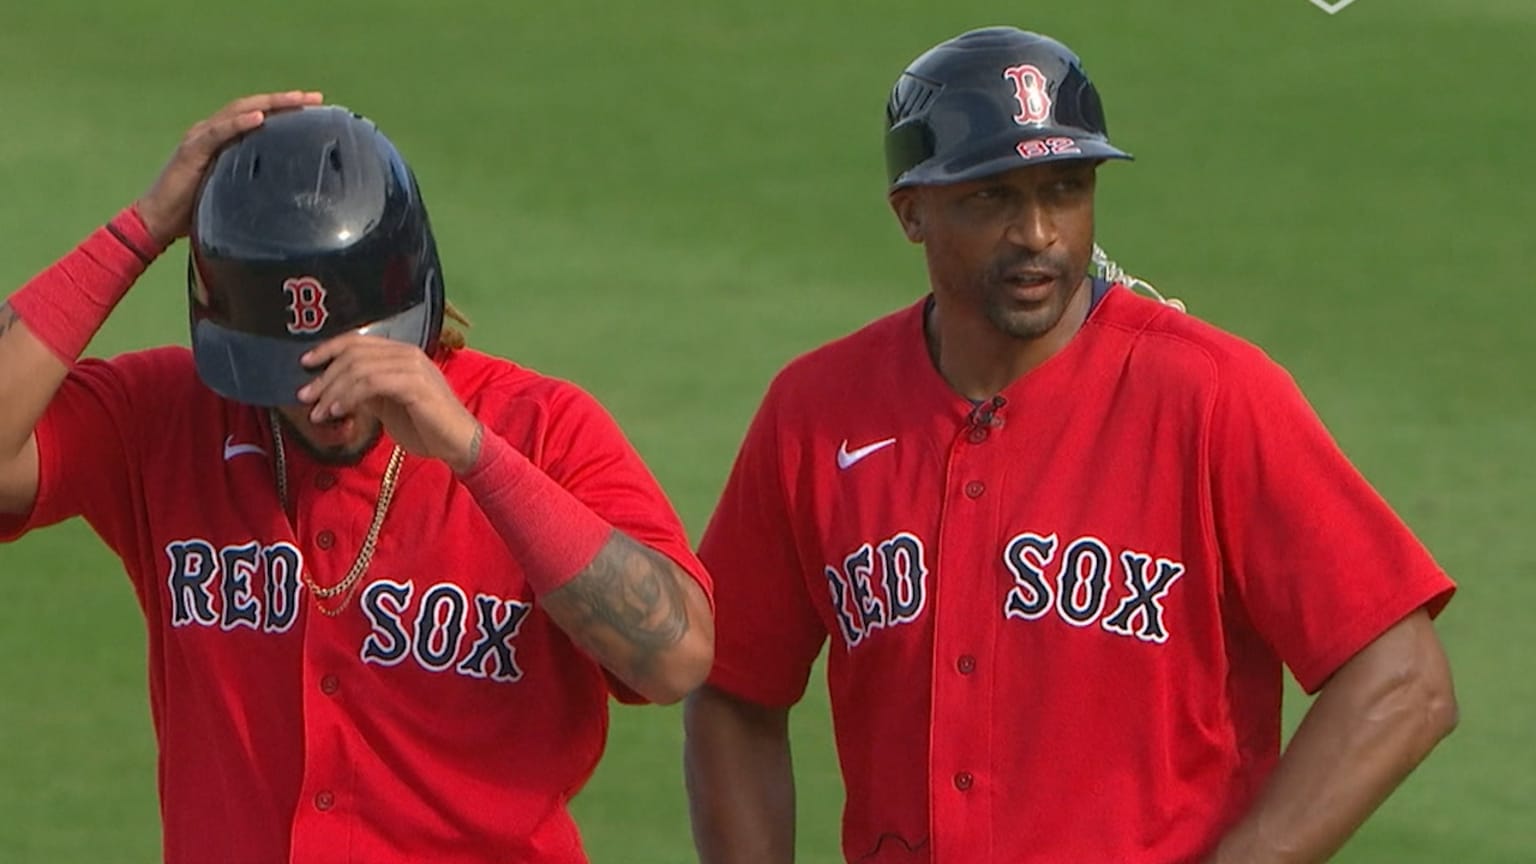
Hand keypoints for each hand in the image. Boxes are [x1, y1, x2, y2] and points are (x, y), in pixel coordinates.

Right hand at [137, 91, 323, 246]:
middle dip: (285, 100)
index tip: (315, 107)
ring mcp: (200, 138)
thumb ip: (254, 184)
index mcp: (223, 140)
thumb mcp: (234, 193)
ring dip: (269, 104)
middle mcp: (211, 132)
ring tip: (295, 100)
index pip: (257, 116)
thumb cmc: (195, 212)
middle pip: (252, 107)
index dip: (285, 109)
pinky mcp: (191, 150)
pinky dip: (238, 123)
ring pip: (238, 112)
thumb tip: (289, 193)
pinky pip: (218, 132)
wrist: (157, 221)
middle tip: (315, 97)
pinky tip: (258, 118)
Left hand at [297, 335, 480, 471]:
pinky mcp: (416, 385)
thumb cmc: (425, 426)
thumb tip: (332, 390)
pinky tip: (338, 411)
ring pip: (360, 368)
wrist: (457, 443)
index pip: (357, 341)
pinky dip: (349, 397)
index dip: (328, 348)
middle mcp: (407, 354)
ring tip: (318, 412)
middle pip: (354, 353)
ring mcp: (413, 367)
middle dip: (324, 376)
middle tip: (305, 396)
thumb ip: (365, 392)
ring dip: (333, 390)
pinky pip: (372, 384)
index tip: (305, 364)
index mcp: (400, 353)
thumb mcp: (387, 404)